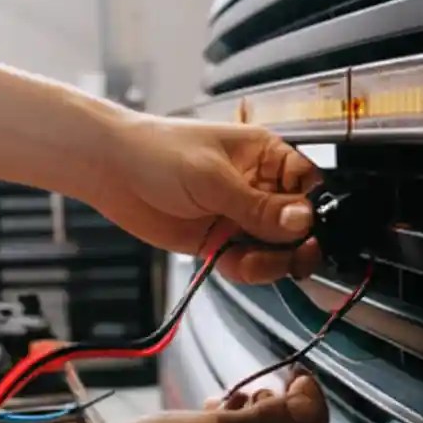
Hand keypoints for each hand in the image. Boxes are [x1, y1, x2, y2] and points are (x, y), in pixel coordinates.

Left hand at [88, 112, 324, 283]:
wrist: (110, 171)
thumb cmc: (157, 152)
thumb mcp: (214, 179)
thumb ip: (259, 207)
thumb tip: (303, 221)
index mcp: (266, 156)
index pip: (309, 185)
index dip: (312, 209)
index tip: (307, 229)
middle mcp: (257, 187)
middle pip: (297, 224)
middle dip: (294, 243)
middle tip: (287, 254)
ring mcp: (239, 216)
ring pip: (275, 249)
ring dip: (270, 261)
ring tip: (252, 260)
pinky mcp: (220, 241)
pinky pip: (248, 263)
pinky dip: (246, 270)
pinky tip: (234, 264)